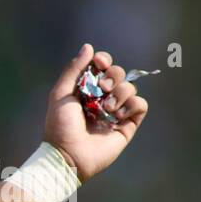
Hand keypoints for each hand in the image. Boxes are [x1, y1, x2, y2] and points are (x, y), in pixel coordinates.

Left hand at [44, 43, 149, 182]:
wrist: (68, 154)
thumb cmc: (60, 126)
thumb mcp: (60, 94)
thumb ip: (74, 69)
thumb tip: (89, 47)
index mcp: (86, 89)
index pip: (102, 66)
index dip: (104, 60)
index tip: (100, 63)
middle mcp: (102, 98)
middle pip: (119, 73)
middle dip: (112, 76)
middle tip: (101, 90)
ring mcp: (116, 111)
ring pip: (131, 87)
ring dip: (120, 94)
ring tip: (107, 109)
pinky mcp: (127, 125)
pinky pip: (141, 105)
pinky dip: (132, 105)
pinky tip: (117, 115)